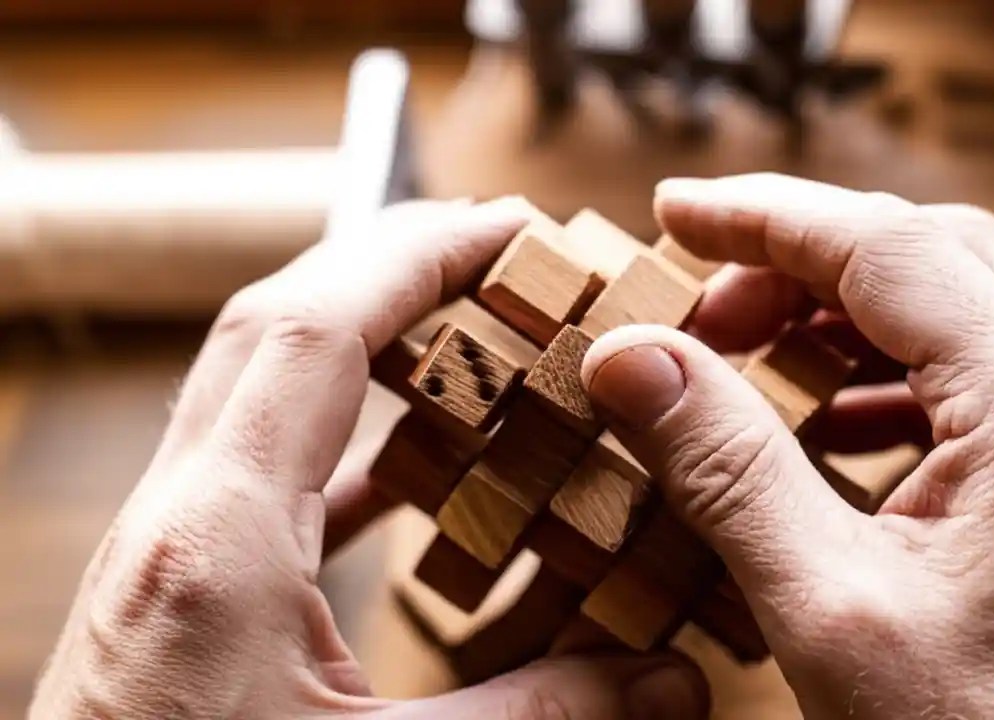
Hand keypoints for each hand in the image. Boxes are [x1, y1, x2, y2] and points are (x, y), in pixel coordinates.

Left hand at [30, 200, 708, 719]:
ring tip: (466, 336)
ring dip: (363, 340)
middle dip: (391, 265)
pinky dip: (343, 440)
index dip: (416, 255)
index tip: (510, 226)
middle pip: (276, 325)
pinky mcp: (175, 589)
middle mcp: (178, 521)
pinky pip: (263, 470)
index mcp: (218, 541)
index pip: (314, 327)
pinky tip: (407, 468)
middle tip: (499, 253)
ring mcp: (164, 549)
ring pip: (261, 386)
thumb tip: (670, 684)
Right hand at [583, 175, 993, 718]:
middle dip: (803, 260)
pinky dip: (894, 379)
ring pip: (963, 309)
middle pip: (932, 256)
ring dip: (848, 316)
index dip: (765, 218)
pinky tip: (828, 426)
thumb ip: (726, 467)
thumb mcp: (830, 607)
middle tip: (701, 302)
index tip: (674, 211)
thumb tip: (631, 357)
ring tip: (749, 356)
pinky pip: (986, 381)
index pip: (886, 245)